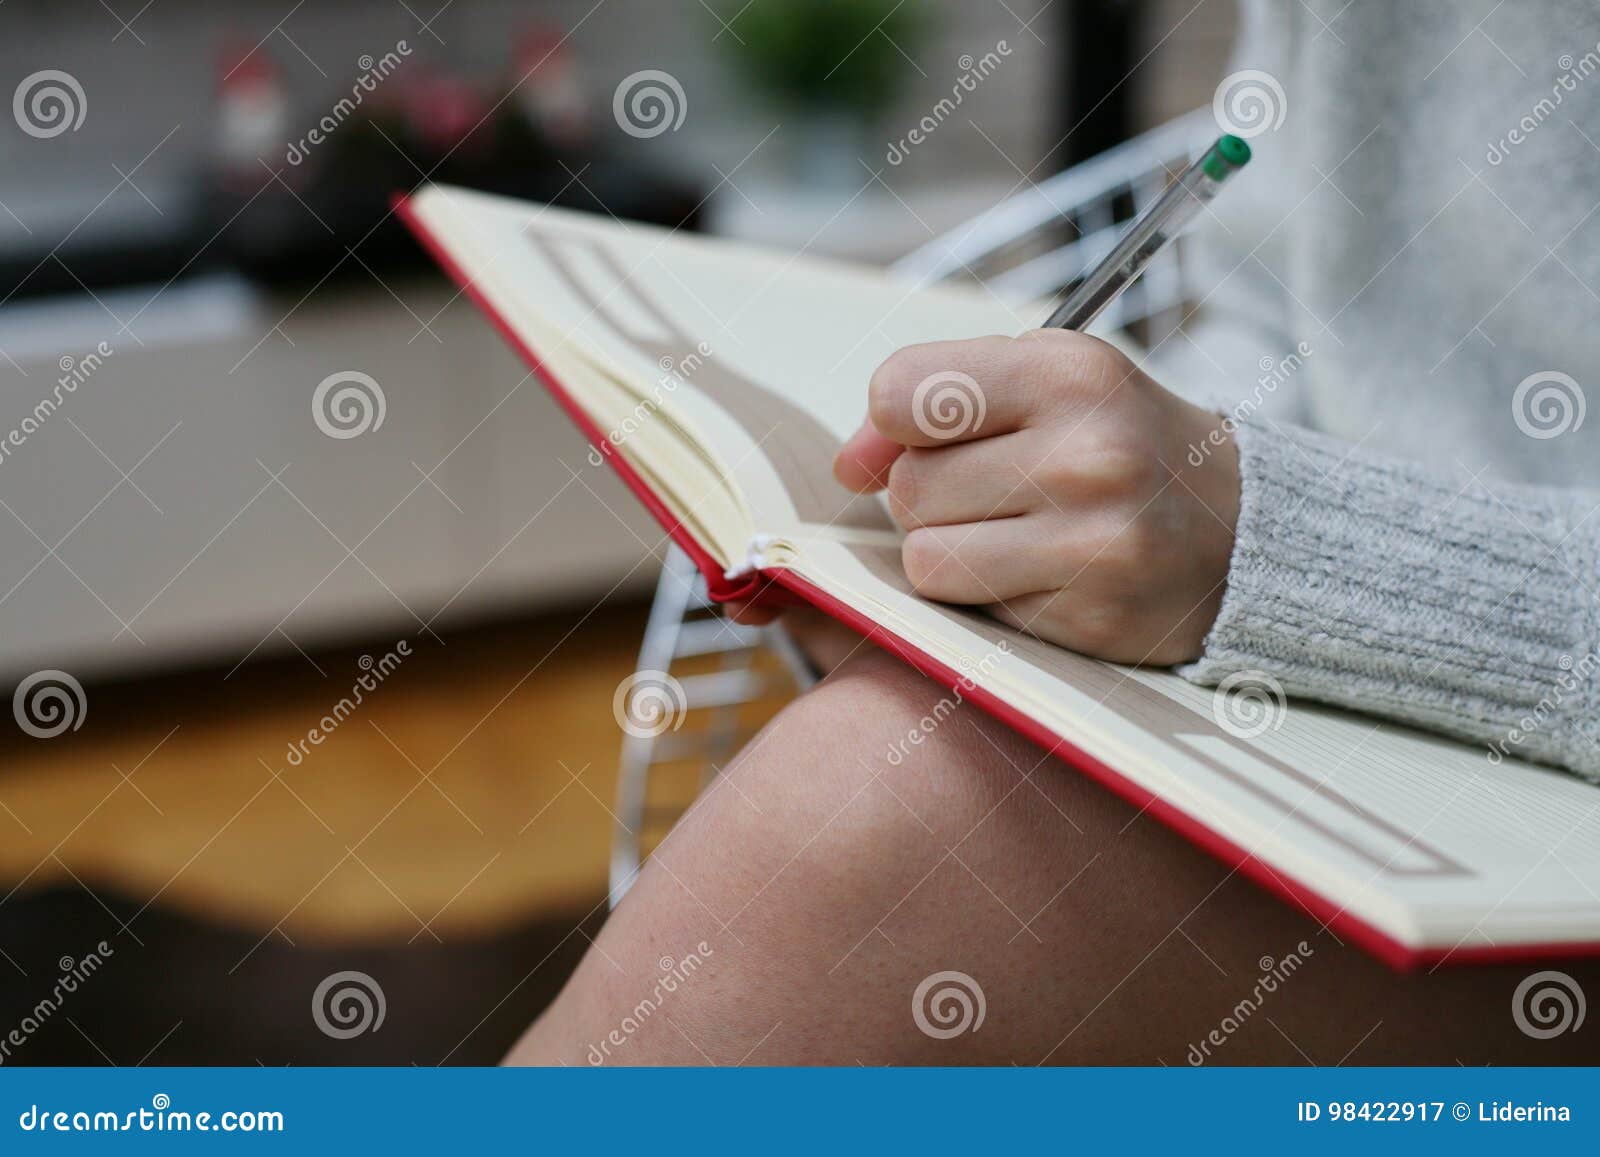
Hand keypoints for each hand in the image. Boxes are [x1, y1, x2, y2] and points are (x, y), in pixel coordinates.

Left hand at [833, 331, 1240, 665]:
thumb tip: (848, 467)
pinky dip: (988, 595)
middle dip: (930, 493)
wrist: (1237, 530)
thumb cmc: (1116, 442)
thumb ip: (932, 402)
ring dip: (948, 550)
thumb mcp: (1043, 383)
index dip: (894, 420)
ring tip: (1013, 532)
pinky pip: (969, 610)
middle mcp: (1087, 455)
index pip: (899, 393)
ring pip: (925, 556)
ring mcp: (1093, 544)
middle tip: (997, 487)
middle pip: (909, 487)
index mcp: (1069, 374)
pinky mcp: (1091, 618)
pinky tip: (1045, 572)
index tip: (929, 430)